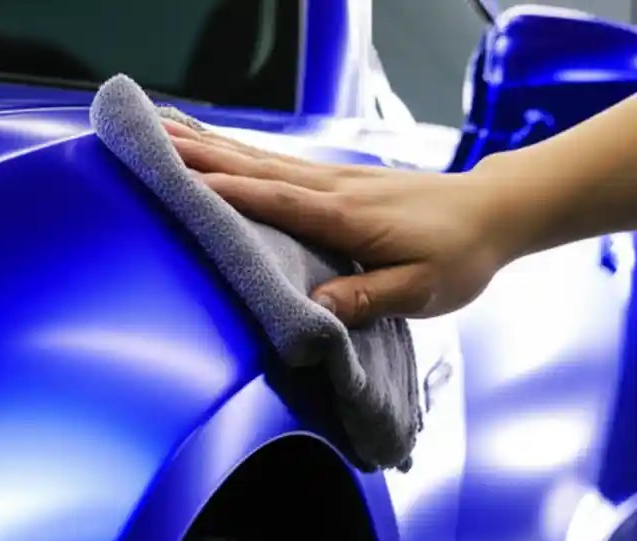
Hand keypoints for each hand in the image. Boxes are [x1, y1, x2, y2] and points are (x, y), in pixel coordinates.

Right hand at [166, 120, 516, 325]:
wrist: (494, 213)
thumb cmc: (460, 255)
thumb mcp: (424, 290)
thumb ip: (369, 299)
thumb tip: (314, 314)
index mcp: (348, 218)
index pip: (275, 201)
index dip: (224, 191)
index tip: (174, 178)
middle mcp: (333, 189)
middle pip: (253, 169)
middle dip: (196, 155)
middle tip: (143, 139)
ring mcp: (333, 180)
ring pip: (259, 159)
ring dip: (208, 145)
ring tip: (161, 130)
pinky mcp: (337, 182)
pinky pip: (275, 164)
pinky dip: (238, 152)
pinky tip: (216, 148)